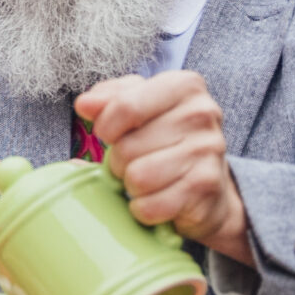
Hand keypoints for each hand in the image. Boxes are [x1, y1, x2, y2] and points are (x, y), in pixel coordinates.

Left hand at [75, 71, 251, 264]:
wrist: (209, 185)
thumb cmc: (165, 139)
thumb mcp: (138, 106)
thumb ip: (108, 99)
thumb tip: (85, 104)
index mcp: (184, 85)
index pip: (124, 106)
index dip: (106, 128)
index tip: (110, 134)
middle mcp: (202, 113)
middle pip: (127, 146)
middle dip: (120, 161)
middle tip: (138, 160)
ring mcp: (208, 151)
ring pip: (137, 177)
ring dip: (132, 185)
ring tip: (148, 178)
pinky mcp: (206, 187)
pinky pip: (150, 205)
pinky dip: (144, 209)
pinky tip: (159, 198)